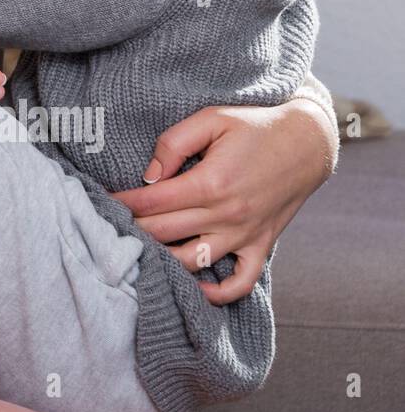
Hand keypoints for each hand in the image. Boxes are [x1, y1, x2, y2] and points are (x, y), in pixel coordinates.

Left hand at [110, 100, 332, 303]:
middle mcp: (227, 215)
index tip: (102, 200)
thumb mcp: (211, 118)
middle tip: (110, 222)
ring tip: (139, 246)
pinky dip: (218, 293)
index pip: (152, 201)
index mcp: (211, 182)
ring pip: (191, 261)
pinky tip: (195, 287)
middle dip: (131, 228)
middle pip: (163, 232)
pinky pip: (240, 282)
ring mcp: (245, 235)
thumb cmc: (254, 125)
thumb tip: (149, 175)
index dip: (122, 202)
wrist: (308, 141)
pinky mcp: (261, 245)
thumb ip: (174, 143)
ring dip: (161, 258)